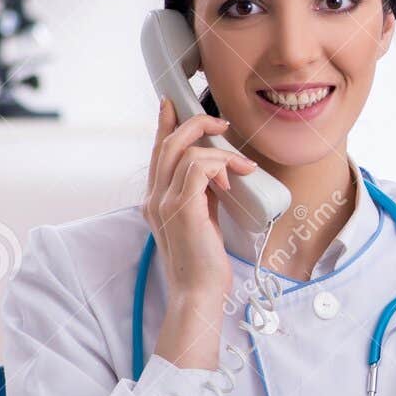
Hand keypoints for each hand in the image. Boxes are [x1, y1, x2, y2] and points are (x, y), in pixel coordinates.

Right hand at [143, 99, 259, 367]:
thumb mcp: (203, 218)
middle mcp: (154, 198)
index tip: (172, 103)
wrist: (199, 292)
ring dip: (218, 150)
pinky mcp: (182, 209)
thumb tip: (219, 171)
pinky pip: (198, 168)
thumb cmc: (205, 260)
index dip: (164, 124)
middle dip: (194, 124)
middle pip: (167, 143)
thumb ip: (203, 193)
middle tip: (222, 122)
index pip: (157, 152)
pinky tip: (237, 177)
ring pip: (183, 151)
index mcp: (156, 199)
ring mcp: (164, 203)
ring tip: (241, 166)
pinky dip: (221, 165)